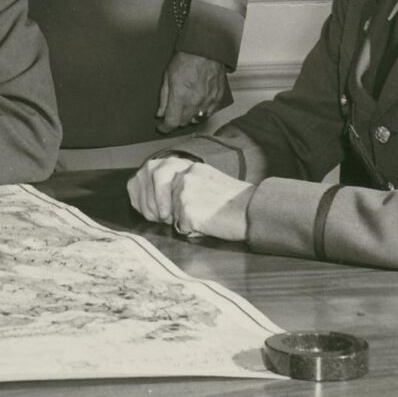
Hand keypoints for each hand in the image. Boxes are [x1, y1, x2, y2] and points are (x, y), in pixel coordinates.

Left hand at [126, 155, 253, 241]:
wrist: (254, 211)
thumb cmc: (231, 204)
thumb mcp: (204, 183)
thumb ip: (180, 185)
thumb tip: (153, 201)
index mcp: (188, 166)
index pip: (151, 169)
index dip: (143, 188)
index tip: (147, 206)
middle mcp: (185, 172)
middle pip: (151, 180)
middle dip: (149, 201)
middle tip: (159, 218)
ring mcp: (186, 189)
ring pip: (165, 207)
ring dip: (173, 217)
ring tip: (191, 221)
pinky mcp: (189, 207)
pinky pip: (180, 225)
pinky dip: (190, 230)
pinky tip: (206, 226)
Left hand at [156, 50, 230, 133]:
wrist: (206, 50)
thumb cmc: (185, 60)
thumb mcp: (167, 77)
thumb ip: (164, 98)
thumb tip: (160, 114)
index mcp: (180, 97)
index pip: (172, 123)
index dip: (165, 128)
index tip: (162, 127)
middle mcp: (195, 102)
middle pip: (183, 123)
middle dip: (175, 121)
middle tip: (171, 114)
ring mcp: (208, 101)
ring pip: (196, 120)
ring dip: (188, 118)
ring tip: (184, 109)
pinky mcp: (217, 98)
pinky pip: (208, 113)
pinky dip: (201, 113)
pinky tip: (196, 105)